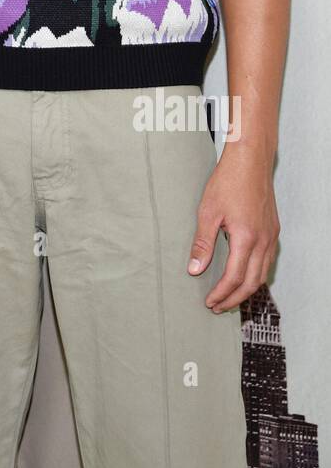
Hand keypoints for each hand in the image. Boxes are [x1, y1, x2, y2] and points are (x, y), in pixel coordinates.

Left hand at [188, 145, 279, 311]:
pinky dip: (256, 275)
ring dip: (247, 289)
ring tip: (230, 297)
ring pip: (263, 274)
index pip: (234, 277)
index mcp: (246, 238)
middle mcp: (263, 241)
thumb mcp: (207, 212)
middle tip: (218, 307)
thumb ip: (202, 243)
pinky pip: (267, 261)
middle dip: (235, 298)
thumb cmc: (228, 182)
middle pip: (252, 282)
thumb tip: (194, 270)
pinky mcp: (273, 230)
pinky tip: (244, 276)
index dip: (222, 293)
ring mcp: (271, 236)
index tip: (210, 302)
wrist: (250, 161)